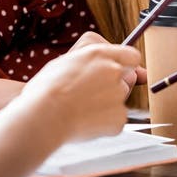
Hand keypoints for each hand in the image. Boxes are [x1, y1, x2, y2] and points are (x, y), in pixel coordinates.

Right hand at [20, 42, 140, 140]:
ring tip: (82, 108)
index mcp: (100, 53)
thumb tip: (116, 64)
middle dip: (115, 85)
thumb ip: (94, 57)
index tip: (120, 71)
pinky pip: (116, 119)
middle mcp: (114, 70)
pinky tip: (85, 120)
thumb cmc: (49, 87)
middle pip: (127, 78)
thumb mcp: (68, 58)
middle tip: (91, 93)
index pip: (132, 55)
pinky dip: (105, 122)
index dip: (126, 64)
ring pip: (120, 99)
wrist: (44, 113)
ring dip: (108, 103)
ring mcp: (119, 94)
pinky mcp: (119, 118)